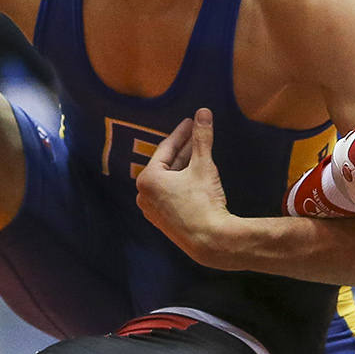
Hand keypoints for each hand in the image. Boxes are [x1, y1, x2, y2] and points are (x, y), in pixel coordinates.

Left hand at [135, 109, 234, 268]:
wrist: (211, 241)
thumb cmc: (204, 202)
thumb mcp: (203, 165)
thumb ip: (201, 138)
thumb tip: (204, 112)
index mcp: (147, 179)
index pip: (165, 149)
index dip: (181, 133)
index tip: (191, 122)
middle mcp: (143, 195)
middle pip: (166, 165)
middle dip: (183, 149)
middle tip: (196, 133)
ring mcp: (151, 210)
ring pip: (169, 180)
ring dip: (183, 166)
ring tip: (198, 151)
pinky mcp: (162, 221)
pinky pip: (170, 194)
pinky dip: (181, 183)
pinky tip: (194, 175)